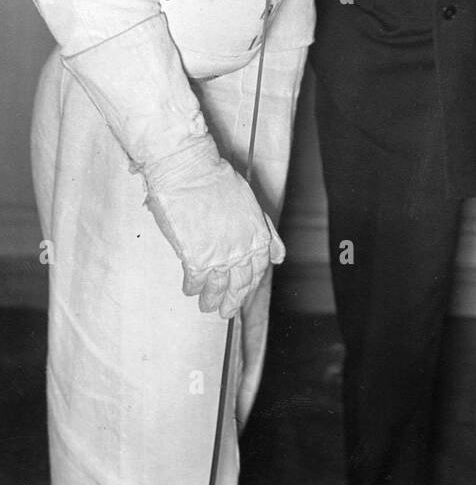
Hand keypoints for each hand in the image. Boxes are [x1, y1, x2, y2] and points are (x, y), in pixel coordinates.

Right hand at [142, 139, 285, 318]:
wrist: (190, 172)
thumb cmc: (219, 182)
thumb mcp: (253, 205)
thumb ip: (267, 233)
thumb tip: (278, 257)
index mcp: (258, 238)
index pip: (257, 273)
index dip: (249, 287)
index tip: (242, 294)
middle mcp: (242, 251)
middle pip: (239, 287)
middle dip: (231, 302)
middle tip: (224, 312)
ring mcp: (219, 258)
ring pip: (216, 289)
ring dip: (210, 300)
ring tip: (205, 305)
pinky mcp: (196, 260)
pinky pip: (195, 282)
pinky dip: (192, 288)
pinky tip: (190, 289)